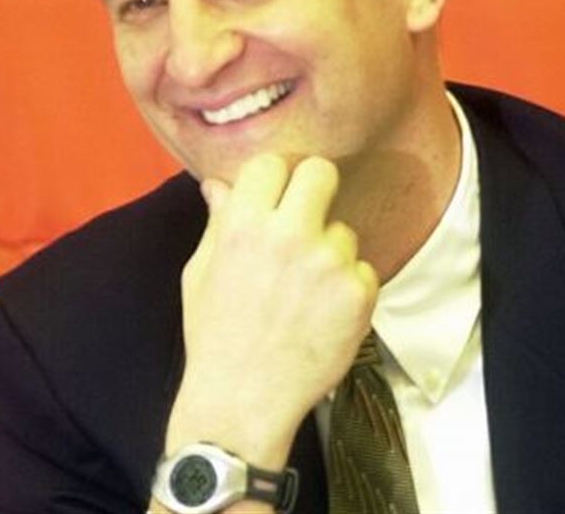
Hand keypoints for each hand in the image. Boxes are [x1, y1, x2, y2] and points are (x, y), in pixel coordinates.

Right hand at [165, 154, 378, 466]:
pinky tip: (324, 313)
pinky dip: (349, 287)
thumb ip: (218, 223)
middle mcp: (290, 235)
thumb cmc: (215, 336)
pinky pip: (363, 269)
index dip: (273, 180)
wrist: (243, 401)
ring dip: (331, 252)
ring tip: (306, 290)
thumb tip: (220, 183)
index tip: (275, 197)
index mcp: (244, 225)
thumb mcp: (200, 274)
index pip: (272, 163)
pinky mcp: (359, 293)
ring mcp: (329, 263)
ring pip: (344, 230)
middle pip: (321, 172)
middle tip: (307, 219)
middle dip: (314, 190)